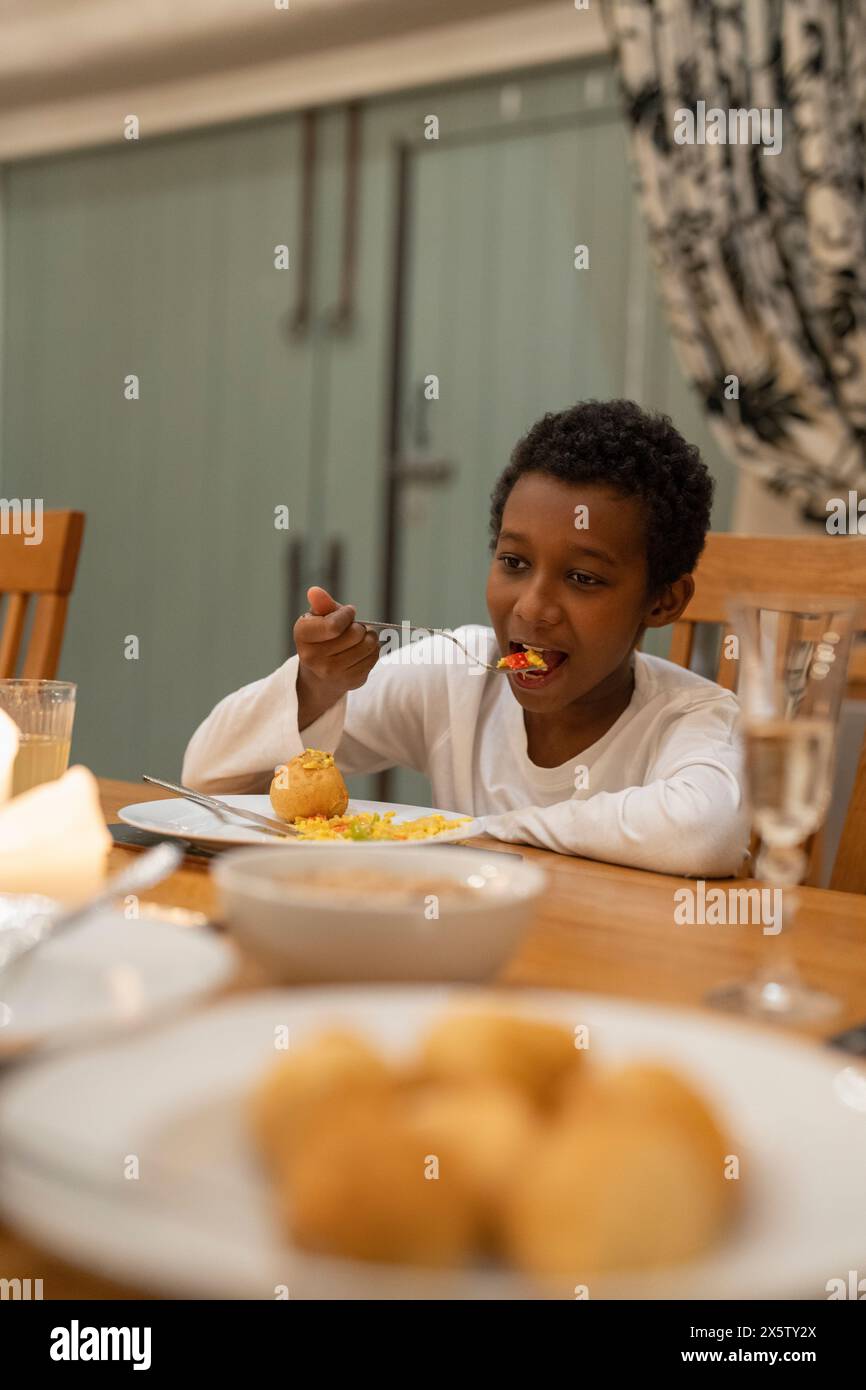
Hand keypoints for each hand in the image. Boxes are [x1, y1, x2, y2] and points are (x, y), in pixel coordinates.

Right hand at [294, 586, 379, 702]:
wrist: (319, 671)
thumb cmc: (322, 636)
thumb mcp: (319, 617)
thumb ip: (321, 603)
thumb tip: (315, 591)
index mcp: (303, 635)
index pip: (334, 625)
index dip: (347, 615)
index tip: (348, 613)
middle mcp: (313, 657)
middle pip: (355, 634)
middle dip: (359, 626)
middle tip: (354, 628)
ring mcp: (332, 673)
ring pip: (368, 645)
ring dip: (370, 637)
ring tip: (360, 637)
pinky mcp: (350, 681)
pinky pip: (374, 657)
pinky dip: (373, 650)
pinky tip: (362, 650)